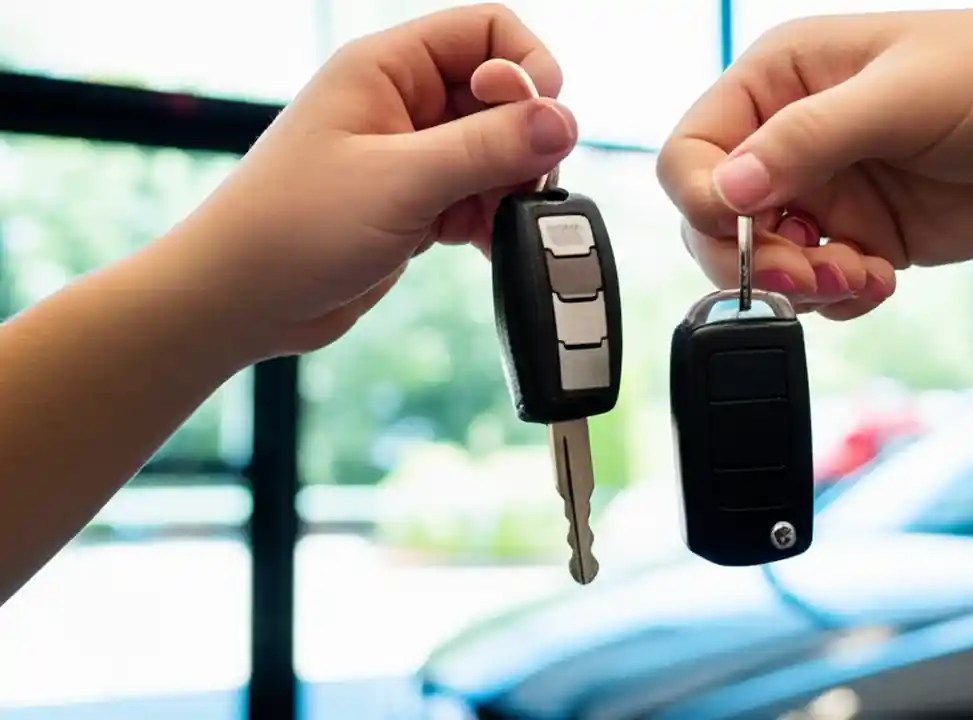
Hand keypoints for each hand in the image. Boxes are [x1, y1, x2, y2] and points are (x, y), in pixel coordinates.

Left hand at [173, 3, 576, 357]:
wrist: (240, 302)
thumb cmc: (292, 229)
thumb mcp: (401, 181)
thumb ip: (488, 148)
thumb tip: (564, 122)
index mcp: (387, 68)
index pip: (487, 32)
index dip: (526, 71)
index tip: (539, 125)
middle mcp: (401, 102)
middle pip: (501, 95)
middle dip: (524, 141)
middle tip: (520, 188)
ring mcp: (408, 154)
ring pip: (496, 150)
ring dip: (511, 187)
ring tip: (495, 224)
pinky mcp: (413, 202)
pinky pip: (477, 194)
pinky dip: (492, 218)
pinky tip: (484, 245)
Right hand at [658, 5, 972, 319]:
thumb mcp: (902, 96)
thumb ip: (809, 140)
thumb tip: (728, 188)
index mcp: (781, 80)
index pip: (693, 151)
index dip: (704, 199)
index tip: (749, 229)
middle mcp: (791, 137)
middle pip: (715, 220)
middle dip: (754, 260)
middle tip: (811, 275)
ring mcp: (825, 191)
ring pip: (761, 264)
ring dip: (800, 287)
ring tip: (858, 276)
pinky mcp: (861, 237)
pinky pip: (815, 287)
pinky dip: (836, 299)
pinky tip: (881, 280)